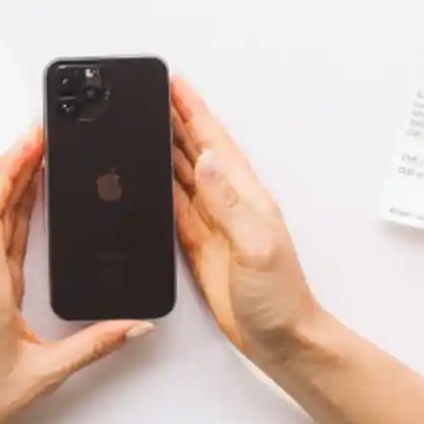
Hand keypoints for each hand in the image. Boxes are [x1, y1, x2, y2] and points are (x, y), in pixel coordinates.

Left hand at [0, 126, 153, 423]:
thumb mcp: (45, 375)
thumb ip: (95, 346)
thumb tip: (133, 326)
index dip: (10, 170)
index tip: (31, 142)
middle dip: (17, 163)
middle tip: (42, 133)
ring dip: (12, 183)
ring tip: (38, 157)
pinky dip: (8, 210)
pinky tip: (23, 203)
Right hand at [171, 77, 318, 370]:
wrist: (280, 340)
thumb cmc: (280, 297)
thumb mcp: (256, 244)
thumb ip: (228, 202)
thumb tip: (206, 159)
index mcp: (245, 195)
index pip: (214, 141)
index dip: (193, 110)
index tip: (175, 83)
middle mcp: (228, 203)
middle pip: (194, 150)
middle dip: (174, 119)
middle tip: (151, 93)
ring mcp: (213, 223)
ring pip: (181, 174)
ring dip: (163, 147)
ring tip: (143, 122)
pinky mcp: (199, 245)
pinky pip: (173, 207)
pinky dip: (159, 188)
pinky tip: (147, 177)